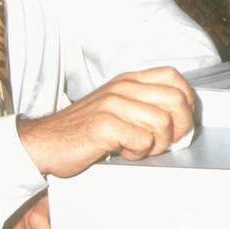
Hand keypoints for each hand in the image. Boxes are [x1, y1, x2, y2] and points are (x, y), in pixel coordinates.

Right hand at [17, 66, 195, 176]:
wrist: (43, 142)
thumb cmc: (81, 129)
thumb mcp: (115, 106)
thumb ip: (143, 104)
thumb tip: (179, 116)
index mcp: (128, 80)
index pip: (173, 77)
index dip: (186, 101)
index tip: (180, 121)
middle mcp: (122, 88)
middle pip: (175, 99)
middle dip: (179, 126)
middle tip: (165, 141)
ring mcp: (112, 105)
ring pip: (162, 122)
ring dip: (157, 144)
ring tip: (138, 148)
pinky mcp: (104, 125)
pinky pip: (143, 139)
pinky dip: (139, 152)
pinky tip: (124, 152)